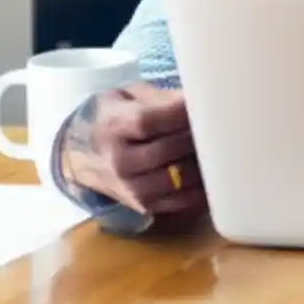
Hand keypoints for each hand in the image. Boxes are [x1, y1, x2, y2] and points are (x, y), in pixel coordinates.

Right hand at [59, 82, 206, 219]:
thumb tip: (200, 100)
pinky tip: (212, 171)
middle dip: (197, 137)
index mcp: (114, 126)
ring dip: (204, 163)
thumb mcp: (130, 97)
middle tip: (219, 126)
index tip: (204, 104)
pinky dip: (202, 187)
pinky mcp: (145, 206)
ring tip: (217, 148)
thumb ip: (162, 98)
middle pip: (168, 150)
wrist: (84, 156)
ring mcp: (132, 188)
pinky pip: (183, 201)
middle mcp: (120, 160)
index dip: (180, 113)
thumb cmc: (117, 118)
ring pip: (179, 178)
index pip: (148, 121)